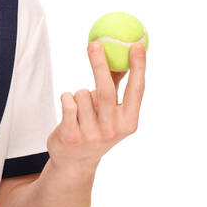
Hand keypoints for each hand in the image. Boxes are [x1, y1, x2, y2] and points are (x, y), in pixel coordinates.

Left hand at [46, 39, 145, 172]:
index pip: (137, 90)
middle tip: (95, 44)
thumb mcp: (112, 111)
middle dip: (99, 65)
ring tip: (80, 108)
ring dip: (78, 93)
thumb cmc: (96, 127)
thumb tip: (126, 52)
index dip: (139, 67)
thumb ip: (119, 84)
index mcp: (129, 122)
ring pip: (82, 94)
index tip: (137, 45)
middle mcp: (113, 129)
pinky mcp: (71, 136)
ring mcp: (91, 134)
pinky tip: (69, 110)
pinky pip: (67, 101)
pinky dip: (67, 98)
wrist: (75, 162)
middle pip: (105, 90)